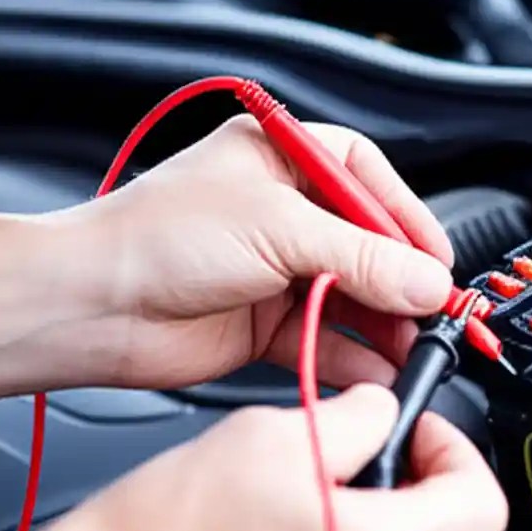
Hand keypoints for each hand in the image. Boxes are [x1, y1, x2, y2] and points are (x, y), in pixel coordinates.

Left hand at [0, 116, 453, 402]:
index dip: (407, 220)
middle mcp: (280, 213)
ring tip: (414, 350)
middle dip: (401, 283)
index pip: (368, 181)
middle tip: (434, 315)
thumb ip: (363, 258)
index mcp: (282, 159)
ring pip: (349, 298)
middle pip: (366, 246)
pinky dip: (351, 357)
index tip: (438, 262)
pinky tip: (376, 371)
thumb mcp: (279, 229)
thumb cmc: (158, 238)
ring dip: (382, 325)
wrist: (94, 303)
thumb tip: (425, 281)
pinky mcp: (261, 324)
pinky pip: (322, 339)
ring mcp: (272, 270)